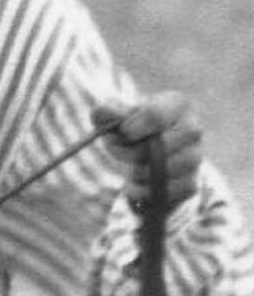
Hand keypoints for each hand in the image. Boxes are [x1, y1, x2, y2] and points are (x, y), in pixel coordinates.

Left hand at [95, 92, 203, 212]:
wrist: (149, 154)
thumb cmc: (134, 128)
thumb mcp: (119, 116)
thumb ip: (107, 112)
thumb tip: (100, 112)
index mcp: (177, 104)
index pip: (156, 115)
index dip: (133, 127)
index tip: (123, 132)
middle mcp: (193, 127)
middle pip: (164, 144)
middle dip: (133, 152)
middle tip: (118, 151)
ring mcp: (195, 156)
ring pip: (166, 170)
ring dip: (137, 172)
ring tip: (127, 167)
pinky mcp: (191, 182)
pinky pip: (167, 191)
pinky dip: (145, 191)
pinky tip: (134, 184)